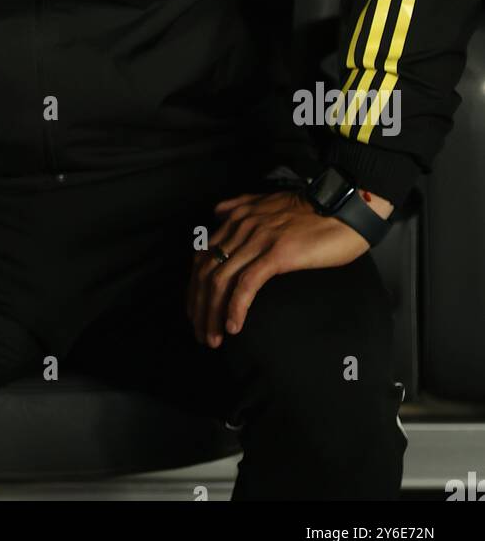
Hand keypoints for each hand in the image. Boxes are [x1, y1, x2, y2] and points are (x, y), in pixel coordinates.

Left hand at [186, 189, 370, 347]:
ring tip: (214, 339)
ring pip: (220, 281)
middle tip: (200, 333)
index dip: (194, 288)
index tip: (196, 312)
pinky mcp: (276, 253)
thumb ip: (240, 205)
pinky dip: (236, 307)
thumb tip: (217, 211)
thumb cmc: (313, 212)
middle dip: (198, 307)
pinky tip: (234, 326)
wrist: (346, 210)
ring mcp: (257, 239)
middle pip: (205, 272)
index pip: (202, 257)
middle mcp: (241, 226)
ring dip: (212, 314)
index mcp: (237, 217)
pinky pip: (247, 284)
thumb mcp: (269, 202)